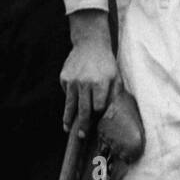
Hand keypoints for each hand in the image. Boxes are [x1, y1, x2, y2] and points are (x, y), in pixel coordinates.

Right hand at [61, 18, 120, 138]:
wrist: (90, 43)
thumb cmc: (106, 63)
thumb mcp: (116, 77)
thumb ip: (113, 95)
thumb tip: (108, 114)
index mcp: (101, 83)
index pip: (98, 106)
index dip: (97, 114)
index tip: (96, 120)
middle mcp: (85, 83)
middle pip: (83, 109)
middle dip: (82, 124)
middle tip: (81, 136)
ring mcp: (73, 80)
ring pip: (70, 104)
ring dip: (68, 118)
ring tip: (67, 128)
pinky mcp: (64, 77)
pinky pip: (66, 93)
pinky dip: (69, 97)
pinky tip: (73, 97)